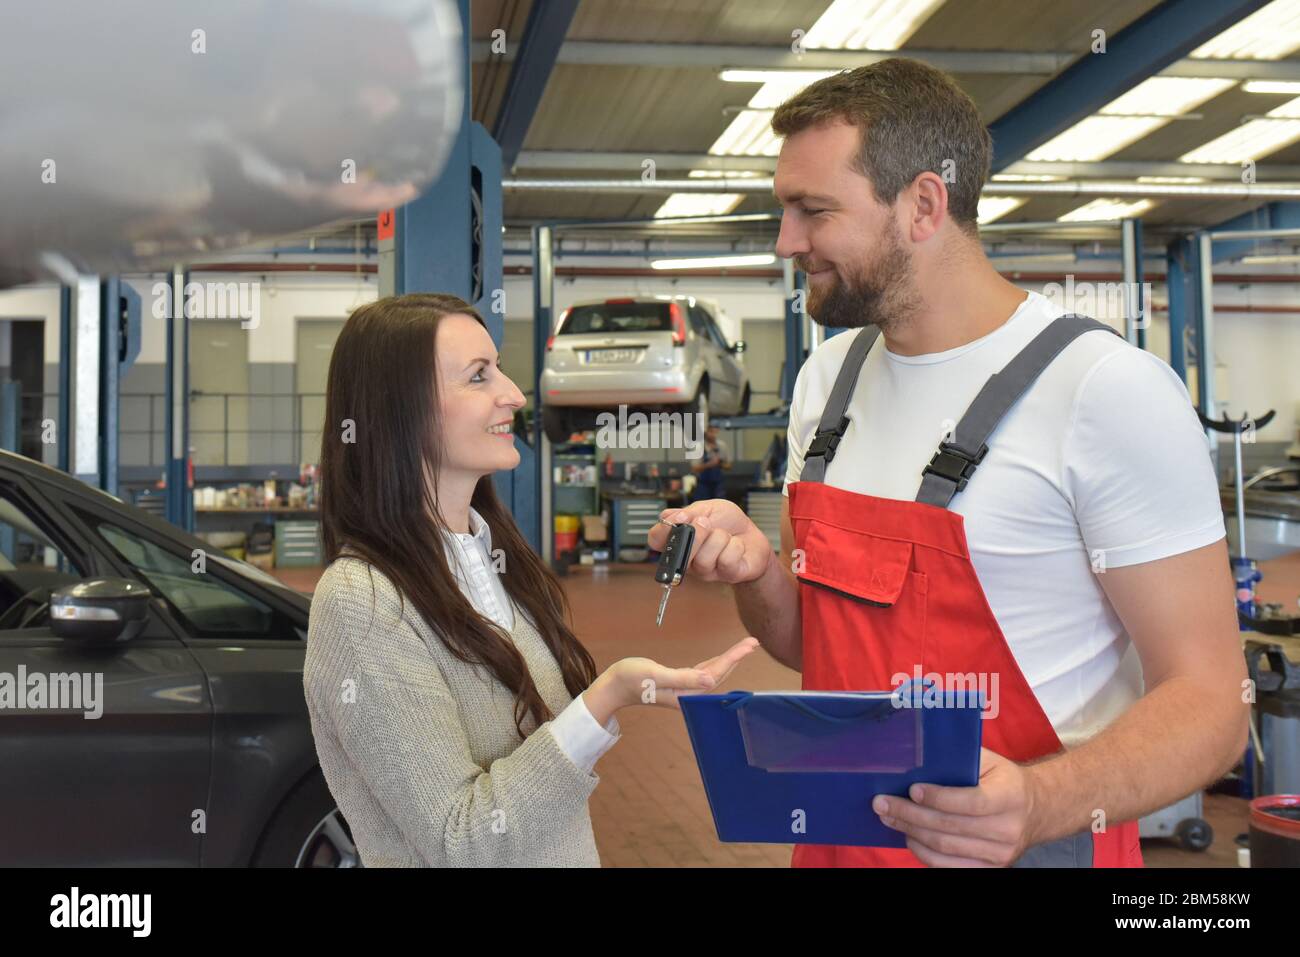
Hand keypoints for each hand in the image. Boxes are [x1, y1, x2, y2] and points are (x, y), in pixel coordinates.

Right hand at [582, 637, 759, 724]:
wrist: (613, 686)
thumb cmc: (630, 678)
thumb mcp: (654, 674)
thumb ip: (682, 678)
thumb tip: (710, 679)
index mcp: (685, 694)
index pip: (715, 674)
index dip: (733, 659)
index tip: (748, 645)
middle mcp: (688, 695)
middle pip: (718, 674)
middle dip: (736, 658)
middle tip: (753, 641)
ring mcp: (684, 690)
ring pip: (712, 673)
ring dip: (729, 660)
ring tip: (744, 647)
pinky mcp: (678, 683)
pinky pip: (703, 672)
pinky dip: (715, 663)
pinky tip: (721, 659)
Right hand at [647, 500, 773, 584]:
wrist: (753, 536)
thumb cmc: (728, 523)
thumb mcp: (708, 508)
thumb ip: (689, 513)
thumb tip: (671, 518)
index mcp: (679, 539)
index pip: (655, 539)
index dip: (664, 530)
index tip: (681, 519)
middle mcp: (687, 558)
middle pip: (679, 553)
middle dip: (697, 533)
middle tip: (707, 523)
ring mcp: (705, 570)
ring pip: (704, 557)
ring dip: (720, 538)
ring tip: (726, 535)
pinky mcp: (726, 575)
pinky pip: (726, 559)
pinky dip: (735, 546)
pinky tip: (736, 546)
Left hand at [871, 748, 1043, 866]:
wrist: (1035, 811)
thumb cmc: (1003, 780)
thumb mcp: (990, 761)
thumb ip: (960, 758)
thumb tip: (918, 759)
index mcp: (1010, 797)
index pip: (971, 802)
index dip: (939, 798)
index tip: (912, 790)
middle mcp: (1008, 830)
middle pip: (950, 827)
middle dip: (910, 815)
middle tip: (882, 803)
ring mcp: (999, 855)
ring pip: (945, 847)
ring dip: (910, 832)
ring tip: (888, 818)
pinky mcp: (989, 869)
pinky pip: (948, 866)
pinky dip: (923, 852)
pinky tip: (908, 836)